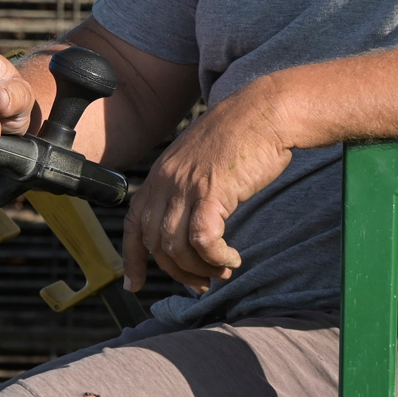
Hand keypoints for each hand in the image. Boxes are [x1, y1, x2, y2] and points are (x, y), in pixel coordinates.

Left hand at [122, 81, 292, 292]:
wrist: (265, 111)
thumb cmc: (242, 135)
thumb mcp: (201, 160)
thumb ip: (187, 187)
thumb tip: (190, 222)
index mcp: (160, 174)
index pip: (133, 223)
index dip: (132, 258)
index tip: (135, 285)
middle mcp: (166, 181)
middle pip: (155, 243)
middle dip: (176, 272)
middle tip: (201, 283)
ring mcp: (186, 186)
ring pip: (176, 247)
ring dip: (199, 269)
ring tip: (221, 271)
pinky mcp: (211, 191)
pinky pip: (203, 241)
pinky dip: (216, 258)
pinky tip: (232, 259)